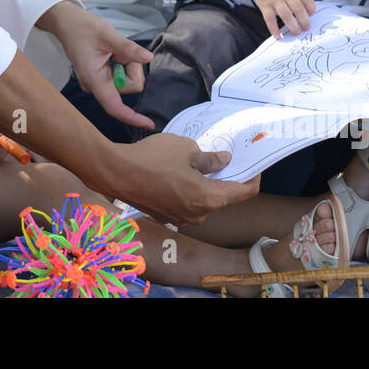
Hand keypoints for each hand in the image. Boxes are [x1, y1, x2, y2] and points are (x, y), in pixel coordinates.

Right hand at [39, 0, 155, 130]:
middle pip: (128, 87)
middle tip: (119, 50)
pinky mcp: (101, 78)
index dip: (133, 117)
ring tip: (113, 50)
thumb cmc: (83, 27)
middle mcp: (94, 86)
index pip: (114, 107)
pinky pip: (121, 77)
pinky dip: (122, 65)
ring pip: (126, 81)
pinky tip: (111, 54)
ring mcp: (97, 83)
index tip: (150, 124)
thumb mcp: (107, 34)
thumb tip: (148, 58)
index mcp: (93, 79)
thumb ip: (128, 48)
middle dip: (131, 68)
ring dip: (127, 65)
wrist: (67, 23)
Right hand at [100, 134, 260, 225]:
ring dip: (203, 184)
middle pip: (221, 197)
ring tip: (193, 162)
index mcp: (209, 198)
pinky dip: (186, 190)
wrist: (115, 173)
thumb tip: (223, 161)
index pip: (244, 192)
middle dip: (223, 178)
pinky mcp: (165, 216)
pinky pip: (184, 203)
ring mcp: (180, 219)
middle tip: (221, 158)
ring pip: (201, 200)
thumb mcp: (186, 148)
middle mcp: (198, 214)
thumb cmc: (152, 158)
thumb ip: (208, 158)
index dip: (252, 177)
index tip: (254, 165)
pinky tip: (175, 173)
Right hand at [244, 0, 315, 37]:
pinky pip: (269, 18)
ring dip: (292, 25)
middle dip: (304, 20)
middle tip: (306, 28)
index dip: (311, 6)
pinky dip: (273, 28)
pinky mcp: (264, 5)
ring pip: (285, 14)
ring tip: (296, 32)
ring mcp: (274, 0)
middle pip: (298, 8)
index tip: (312, 13)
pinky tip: (277, 36)